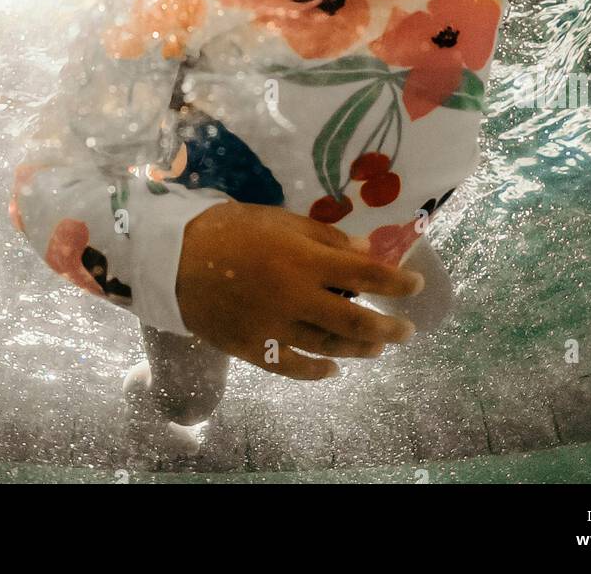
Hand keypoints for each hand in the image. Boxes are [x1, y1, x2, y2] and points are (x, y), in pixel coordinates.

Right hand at [176, 200, 425, 379]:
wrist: (174, 259)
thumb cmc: (230, 230)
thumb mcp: (279, 220)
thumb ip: (324, 237)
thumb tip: (365, 251)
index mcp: (304, 259)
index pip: (365, 273)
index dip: (395, 281)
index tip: (416, 285)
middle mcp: (296, 297)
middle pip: (354, 319)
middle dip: (388, 328)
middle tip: (406, 332)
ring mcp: (275, 327)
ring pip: (329, 346)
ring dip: (358, 349)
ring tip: (377, 349)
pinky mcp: (253, 348)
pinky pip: (293, 366)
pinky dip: (317, 370)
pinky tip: (333, 369)